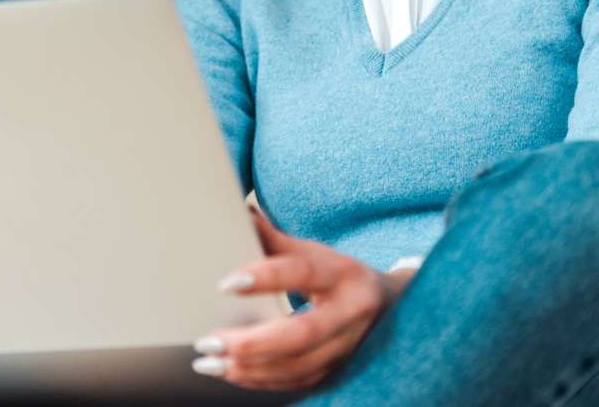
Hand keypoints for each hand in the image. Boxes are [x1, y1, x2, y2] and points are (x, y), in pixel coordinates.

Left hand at [191, 211, 408, 391]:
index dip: (265, 277)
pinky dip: (262, 381)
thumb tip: (237, 217)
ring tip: (211, 363)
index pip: (303, 272)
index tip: (225, 284)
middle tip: (209, 342)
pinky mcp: (339, 369)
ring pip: (298, 366)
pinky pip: (298, 382)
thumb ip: (275, 241)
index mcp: (343, 273)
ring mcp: (347, 347)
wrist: (389, 305)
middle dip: (251, 342)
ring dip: (249, 368)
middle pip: (301, 334)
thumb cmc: (340, 274)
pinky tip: (234, 373)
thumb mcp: (316, 252)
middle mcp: (351, 313)